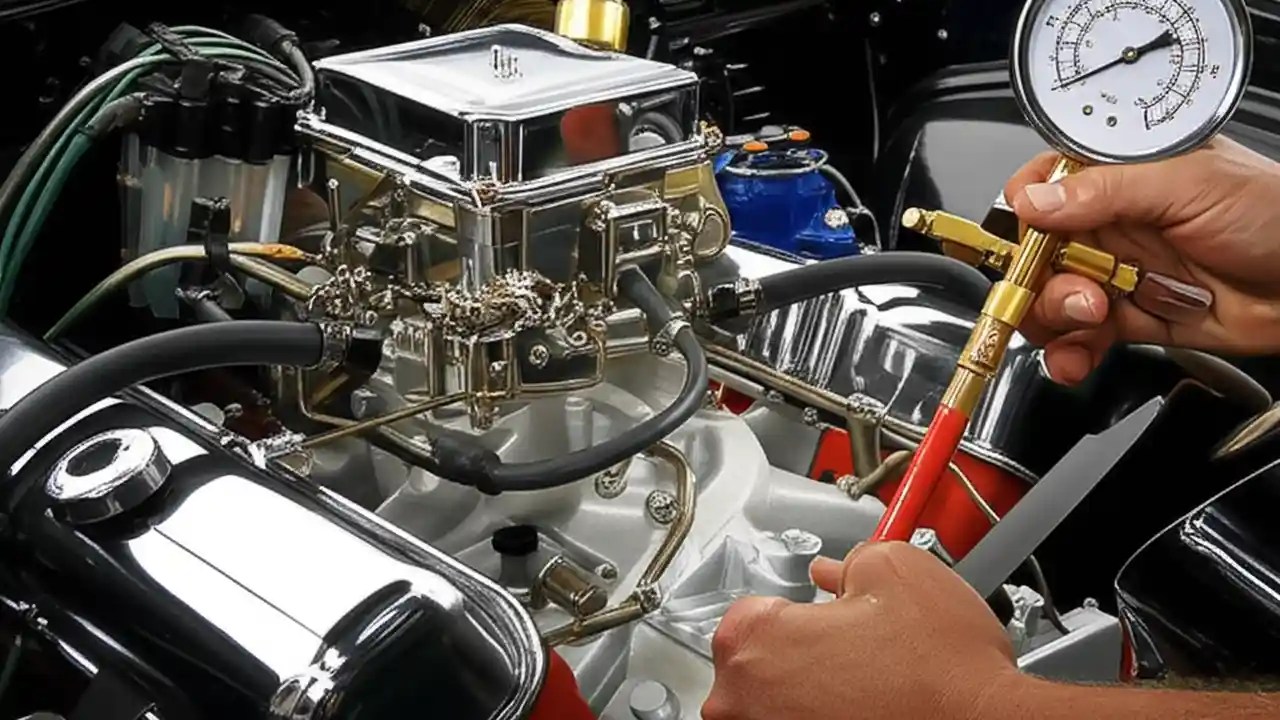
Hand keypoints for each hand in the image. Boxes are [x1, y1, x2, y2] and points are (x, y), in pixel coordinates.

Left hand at [703, 542, 1023, 719]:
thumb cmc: (941, 669)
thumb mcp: (894, 568)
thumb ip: (848, 561)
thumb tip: (840, 572)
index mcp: (752, 641)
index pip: (752, 612)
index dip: (798, 609)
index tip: (825, 615)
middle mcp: (743, 702)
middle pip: (758, 664)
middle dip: (801, 653)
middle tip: (854, 650)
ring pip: (780, 707)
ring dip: (814, 694)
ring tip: (868, 685)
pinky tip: (871, 711)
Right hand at [1006, 137, 1279, 384]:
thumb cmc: (1276, 213)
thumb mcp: (1190, 183)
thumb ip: (1108, 190)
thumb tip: (1036, 200)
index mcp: (1120, 174)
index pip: (1045, 183)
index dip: (1026, 208)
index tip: (1029, 234)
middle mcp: (1113, 221)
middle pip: (1037, 249)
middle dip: (1038, 276)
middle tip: (1074, 289)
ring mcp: (1119, 271)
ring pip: (1051, 296)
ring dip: (1055, 315)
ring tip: (1091, 317)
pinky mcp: (1132, 316)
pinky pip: (1081, 338)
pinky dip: (1069, 353)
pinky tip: (1076, 359)